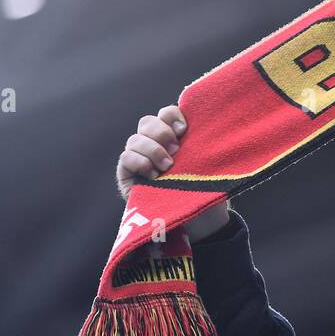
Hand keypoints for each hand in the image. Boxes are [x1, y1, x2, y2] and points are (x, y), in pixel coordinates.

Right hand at [116, 104, 229, 240]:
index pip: (166, 114)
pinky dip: (139, 162)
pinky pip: (125, 158)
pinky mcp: (127, 175)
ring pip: (135, 139)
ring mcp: (139, 159)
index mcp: (175, 136)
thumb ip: (202, 142)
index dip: (172, 115)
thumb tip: (210, 121)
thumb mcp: (209, 162)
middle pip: (147, 122)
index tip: (185, 128)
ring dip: (152, 150)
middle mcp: (155, 144)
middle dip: (161, 132)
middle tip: (176, 149)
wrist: (200, 221)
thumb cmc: (207, 189)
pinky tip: (153, 175)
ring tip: (168, 167)